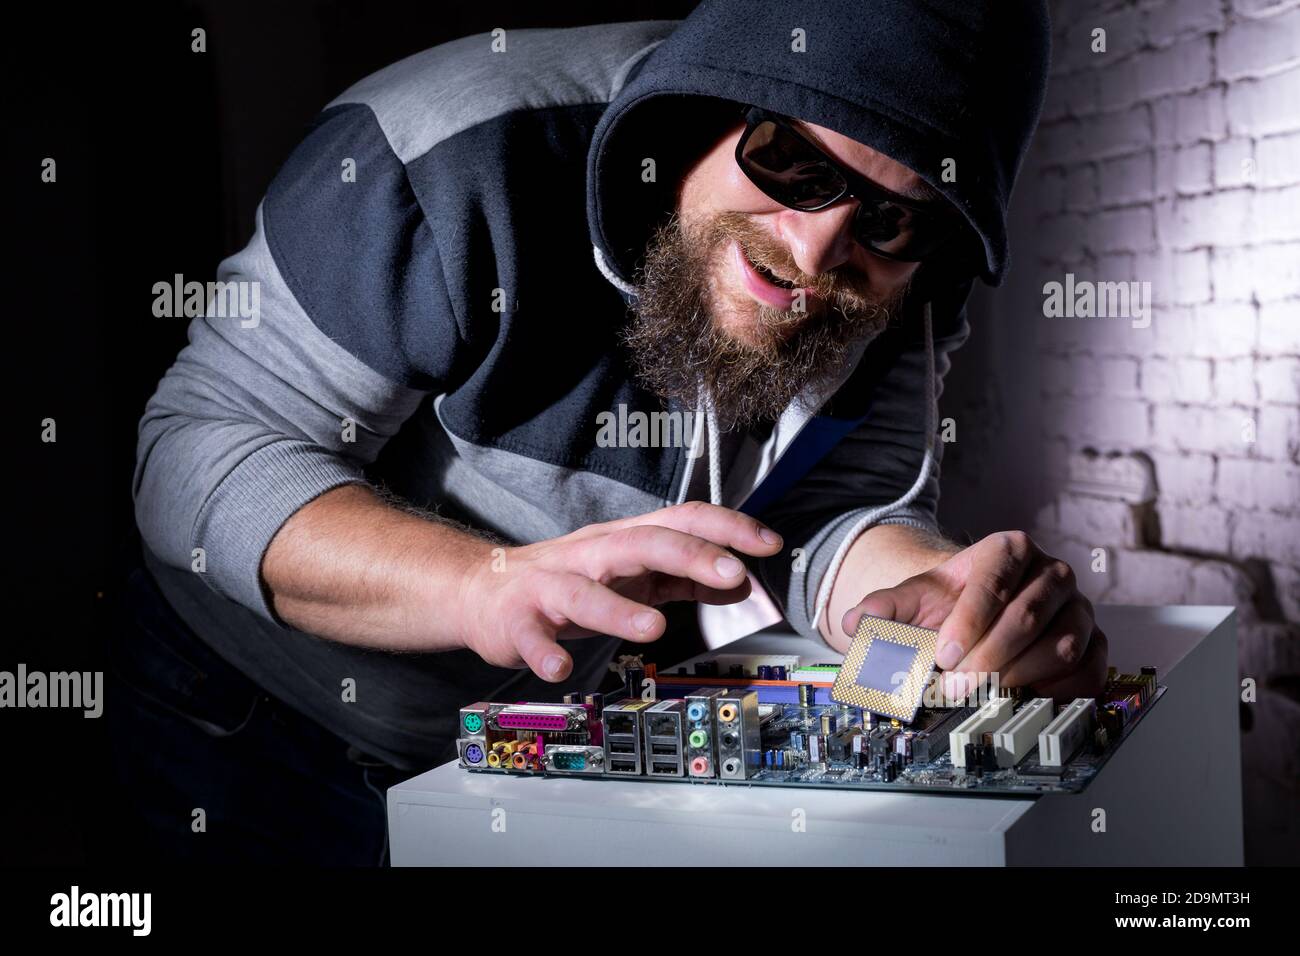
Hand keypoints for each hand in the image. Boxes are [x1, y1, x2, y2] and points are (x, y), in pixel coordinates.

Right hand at [459, 502, 782, 680]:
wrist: (480, 590)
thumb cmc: (565, 580)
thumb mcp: (629, 572)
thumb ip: (680, 577)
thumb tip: (739, 582)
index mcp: (622, 542)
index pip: (681, 521)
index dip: (726, 529)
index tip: (768, 543)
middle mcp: (591, 555)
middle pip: (642, 543)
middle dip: (690, 555)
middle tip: (732, 573)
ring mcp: (551, 587)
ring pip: (586, 591)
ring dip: (620, 610)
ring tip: (653, 628)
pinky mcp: (517, 621)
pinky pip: (532, 638)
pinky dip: (545, 653)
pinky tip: (560, 669)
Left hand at [841, 531, 1107, 700]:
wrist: (984, 610)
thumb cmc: (953, 602)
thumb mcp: (916, 597)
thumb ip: (885, 606)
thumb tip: (856, 621)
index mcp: (1011, 549)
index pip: (994, 582)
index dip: (968, 622)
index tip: (942, 654)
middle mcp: (1053, 574)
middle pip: (1028, 617)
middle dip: (988, 658)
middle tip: (956, 686)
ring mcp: (1080, 609)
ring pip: (1063, 646)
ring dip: (1020, 677)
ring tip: (984, 693)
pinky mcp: (1096, 643)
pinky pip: (1090, 671)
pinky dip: (1060, 691)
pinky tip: (1026, 698)